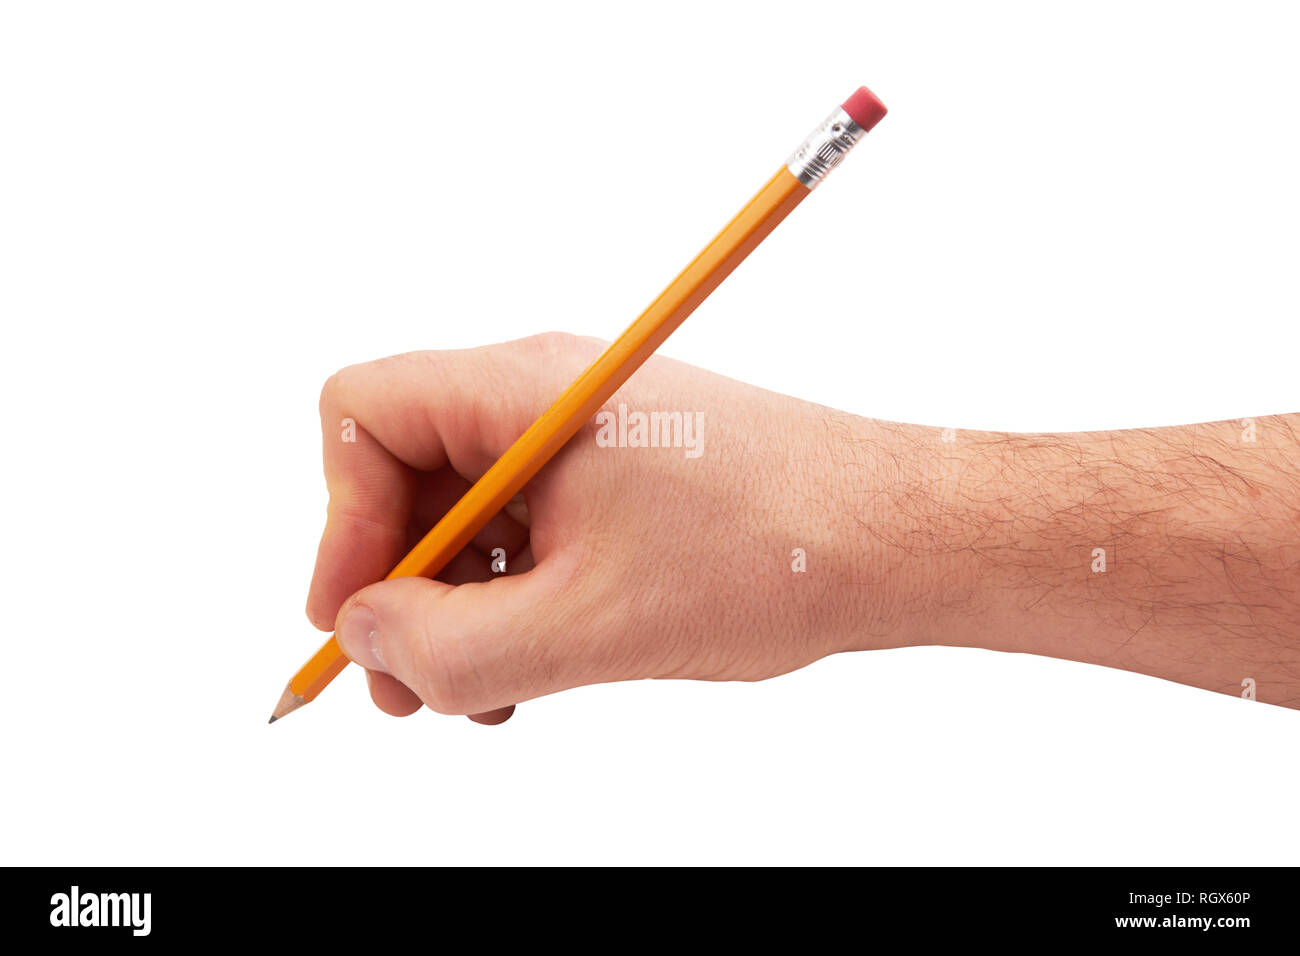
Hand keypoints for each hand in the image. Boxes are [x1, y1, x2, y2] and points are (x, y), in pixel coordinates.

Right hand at [306, 333, 880, 722]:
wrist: (893, 536)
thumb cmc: (767, 555)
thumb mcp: (586, 626)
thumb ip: (450, 646)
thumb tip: (364, 637)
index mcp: (527, 390)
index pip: (363, 414)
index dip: (340, 520)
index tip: (359, 617)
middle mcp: (546, 392)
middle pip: (406, 469)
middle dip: (395, 583)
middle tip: (407, 684)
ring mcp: (584, 430)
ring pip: (466, 509)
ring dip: (455, 605)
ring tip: (483, 691)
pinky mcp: (617, 469)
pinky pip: (526, 524)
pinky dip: (510, 596)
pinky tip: (536, 664)